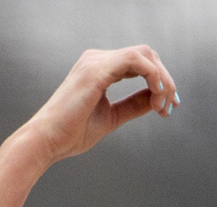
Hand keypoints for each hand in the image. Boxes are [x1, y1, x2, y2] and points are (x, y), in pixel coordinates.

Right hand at [19, 46, 177, 163]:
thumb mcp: (112, 117)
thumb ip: (133, 105)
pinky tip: (156, 94)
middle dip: (165, 80)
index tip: (168, 106)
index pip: (140, 64)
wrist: (46, 142)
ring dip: (162, 79)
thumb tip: (157, 99)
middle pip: (147, 55)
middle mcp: (96, 59)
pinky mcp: (96, 70)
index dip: (160, 82)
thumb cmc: (70, 133)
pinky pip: (137, 60)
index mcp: (98, 69)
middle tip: (170, 106)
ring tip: (163, 104)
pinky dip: (153, 76)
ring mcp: (95, 62)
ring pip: (145, 55)